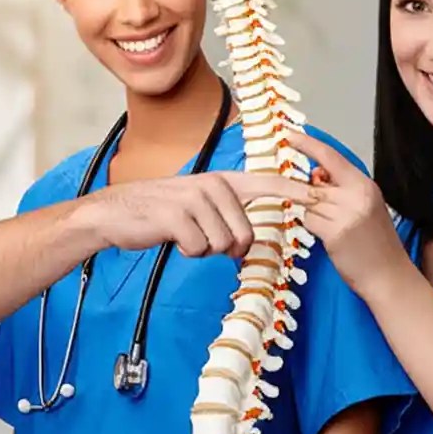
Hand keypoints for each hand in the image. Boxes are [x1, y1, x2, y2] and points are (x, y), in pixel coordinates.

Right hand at [79, 171, 314, 258]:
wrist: (114, 214)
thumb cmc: (156, 213)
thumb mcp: (195, 203)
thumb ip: (223, 212)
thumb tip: (247, 240)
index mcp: (221, 181)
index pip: (267, 184)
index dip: (294, 192)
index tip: (318, 196)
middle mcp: (212, 185)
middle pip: (245, 234)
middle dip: (228, 248)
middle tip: (203, 241)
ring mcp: (194, 199)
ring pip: (223, 244)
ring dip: (204, 250)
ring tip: (184, 235)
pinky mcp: (178, 216)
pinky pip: (199, 249)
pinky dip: (187, 252)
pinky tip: (172, 238)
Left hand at [286, 131, 410, 298]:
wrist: (389, 275)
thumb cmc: (375, 242)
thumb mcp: (363, 206)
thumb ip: (340, 189)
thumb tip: (314, 175)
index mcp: (364, 185)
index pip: (331, 157)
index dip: (308, 144)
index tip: (288, 135)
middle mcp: (356, 195)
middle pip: (314, 184)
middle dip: (307, 193)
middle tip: (319, 206)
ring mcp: (345, 214)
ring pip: (308, 203)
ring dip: (313, 215)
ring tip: (334, 229)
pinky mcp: (335, 233)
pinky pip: (309, 221)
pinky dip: (313, 228)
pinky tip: (330, 238)